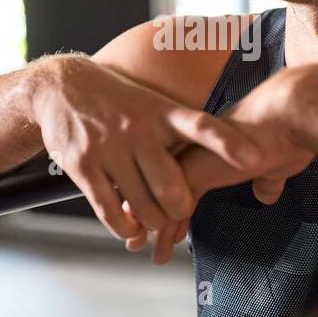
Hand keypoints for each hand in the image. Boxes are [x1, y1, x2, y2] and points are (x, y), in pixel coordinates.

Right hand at [31, 56, 263, 241]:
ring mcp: (109, 148)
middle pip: (172, 187)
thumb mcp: (155, 103)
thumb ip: (184, 129)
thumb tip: (227, 155)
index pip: (201, 126)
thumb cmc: (120, 101)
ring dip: (153, 222)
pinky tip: (130, 229)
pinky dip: (125, 229)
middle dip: (181, 208)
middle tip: (180, 208)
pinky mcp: (83, 165)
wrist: (63, 87)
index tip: (255, 157)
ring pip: (143, 206)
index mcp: (161, 112)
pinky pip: (110, 211)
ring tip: (154, 221)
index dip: (228, 143)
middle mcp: (137, 129)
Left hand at [130, 68, 315, 263]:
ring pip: (157, 200)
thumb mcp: (273, 164)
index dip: (168, 198)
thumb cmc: (284, 135)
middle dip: (145, 211)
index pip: (176, 175)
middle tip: (136, 235)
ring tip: (145, 250)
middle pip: (155, 185)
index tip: (163, 219)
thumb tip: (267, 193)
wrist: (286, 117)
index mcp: (205, 146)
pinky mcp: (192, 174)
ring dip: (151, 229)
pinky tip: (159, 251)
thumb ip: (265, 179)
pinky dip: (163, 235)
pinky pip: (168, 211)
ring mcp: (187, 161)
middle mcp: (189, 150)